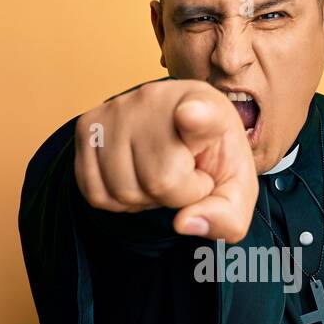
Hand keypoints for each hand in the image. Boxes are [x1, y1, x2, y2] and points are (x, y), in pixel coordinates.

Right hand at [73, 78, 258, 242]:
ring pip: (123, 191)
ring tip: (160, 173)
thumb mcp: (235, 191)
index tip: (192, 115)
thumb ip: (226, 216)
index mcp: (208, 109)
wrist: (180, 134)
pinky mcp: (88, 126)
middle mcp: (156, 99)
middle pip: (160, 182)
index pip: (200, 114)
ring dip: (144, 199)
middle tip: (185, 174)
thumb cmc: (211, 161)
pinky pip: (95, 192)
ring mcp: (117, 110)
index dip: (197, 117)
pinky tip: (135, 176)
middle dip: (176, 196)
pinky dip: (116, 199)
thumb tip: (184, 224)